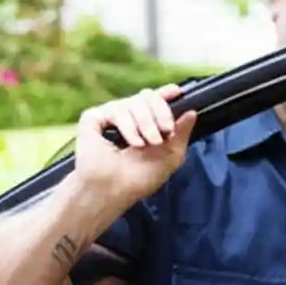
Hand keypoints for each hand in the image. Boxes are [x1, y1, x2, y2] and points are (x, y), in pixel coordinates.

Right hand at [75, 85, 197, 203]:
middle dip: (161, 113)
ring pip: (134, 102)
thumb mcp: (170, 158)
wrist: (113, 191)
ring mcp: (110, 117)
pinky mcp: (93, 119)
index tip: (177, 92)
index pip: (155, 101)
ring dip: (146, 123)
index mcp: (145, 124)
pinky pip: (117, 109)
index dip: (165, 94)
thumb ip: (182, 134)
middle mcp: (128, 117)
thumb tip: (192, 111)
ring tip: (146, 144)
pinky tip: (133, 143)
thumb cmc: (138, 180)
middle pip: (147, 96)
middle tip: (166, 131)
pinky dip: (128, 126)